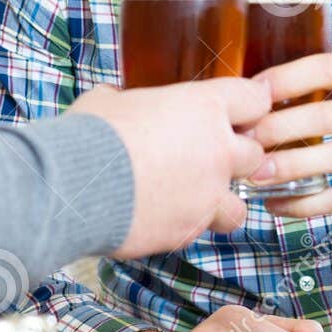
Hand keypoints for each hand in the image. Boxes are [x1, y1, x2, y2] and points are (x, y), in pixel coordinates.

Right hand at [69, 76, 273, 253]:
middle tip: (207, 158)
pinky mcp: (189, 231)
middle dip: (235, 158)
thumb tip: (115, 101)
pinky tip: (158, 217)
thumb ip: (129, 102)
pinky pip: (197, 230)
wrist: (75, 184)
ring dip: (220, 203)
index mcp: (205, 108)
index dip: (246, 108)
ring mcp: (208, 196)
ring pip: (238, 207)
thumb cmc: (93, 133)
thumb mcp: (109, 100)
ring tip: (191, 199)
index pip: (254, 100)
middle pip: (255, 155)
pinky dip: (183, 225)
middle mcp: (218, 152)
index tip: (236, 114)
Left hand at [252, 48, 331, 218]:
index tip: (253, 91)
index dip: (287, 78)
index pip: (326, 68)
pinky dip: (308, 204)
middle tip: (241, 139)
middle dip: (277, 129)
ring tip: (252, 175)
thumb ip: (326, 68)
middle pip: (324, 117)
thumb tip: (265, 58)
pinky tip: (277, 204)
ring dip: (289, 169)